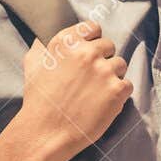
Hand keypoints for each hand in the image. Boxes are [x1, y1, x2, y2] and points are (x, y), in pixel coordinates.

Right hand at [17, 21, 131, 160]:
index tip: (90, 54)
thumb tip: (42, 40)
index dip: (93, 41)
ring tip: (96, 93)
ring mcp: (104, 71)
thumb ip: (41, 48)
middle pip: (109, 46)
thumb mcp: (33, 66)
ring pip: (120, 65)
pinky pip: (127, 85)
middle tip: (92, 79)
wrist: (45, 132)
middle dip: (103, 60)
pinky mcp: (117, 90)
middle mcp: (87, 53)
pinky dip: (119, 94)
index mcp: (67, 42)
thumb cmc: (38, 102)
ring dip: (112, 76)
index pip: (93, 28)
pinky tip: (103, 103)